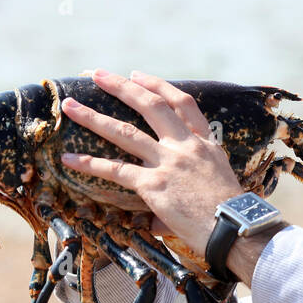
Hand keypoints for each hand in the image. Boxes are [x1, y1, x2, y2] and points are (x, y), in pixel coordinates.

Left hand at [58, 69, 244, 257]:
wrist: (235, 229)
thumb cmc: (231, 214)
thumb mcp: (220, 183)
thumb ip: (192, 180)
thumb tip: (165, 206)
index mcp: (205, 143)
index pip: (182, 103)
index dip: (158, 85)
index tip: (138, 75)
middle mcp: (186, 146)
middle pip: (150, 105)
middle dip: (120, 86)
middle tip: (96, 74)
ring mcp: (168, 163)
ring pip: (125, 132)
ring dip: (93, 116)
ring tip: (70, 105)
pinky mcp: (153, 185)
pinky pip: (115, 170)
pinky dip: (89, 163)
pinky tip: (68, 158)